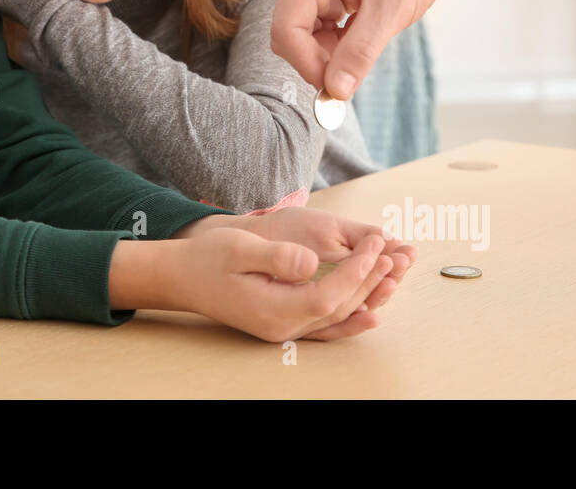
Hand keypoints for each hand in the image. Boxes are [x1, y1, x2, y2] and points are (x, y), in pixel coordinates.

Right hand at [162, 226, 394, 341]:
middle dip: (371, 282)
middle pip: (339, 309)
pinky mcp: (281, 324)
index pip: (329, 294)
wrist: (180, 277)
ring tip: (394, 278)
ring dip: (367, 299)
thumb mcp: (238, 248)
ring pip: (335, 319)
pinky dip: (350, 319)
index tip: (375, 245)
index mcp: (273, 309)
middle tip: (395, 255)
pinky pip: (324, 326)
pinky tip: (370, 312)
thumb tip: (308, 262)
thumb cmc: (207, 258)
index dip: (357, 272)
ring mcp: (282, 331)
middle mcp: (281, 327)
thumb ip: (276, 257)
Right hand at [271, 0, 460, 99]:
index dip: (308, 65)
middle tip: (355, 68)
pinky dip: (331, 42)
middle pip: (288, 35)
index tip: (337, 88)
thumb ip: (359, 52)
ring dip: (326, 52)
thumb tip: (335, 91)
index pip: (286, 31)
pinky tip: (357, 34)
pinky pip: (309, 28)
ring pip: (298, 36)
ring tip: (363, 42)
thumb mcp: (391, 11)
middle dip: (318, 60)